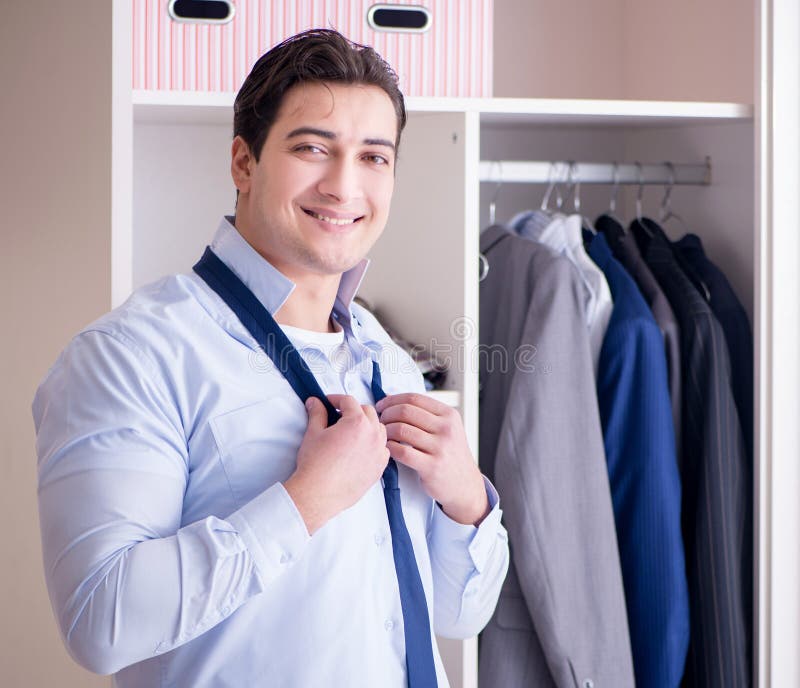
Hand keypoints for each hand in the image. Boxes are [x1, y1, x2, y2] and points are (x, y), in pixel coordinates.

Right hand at [284, 394, 389, 533]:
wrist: (318, 494)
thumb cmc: (315, 465)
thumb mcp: (313, 433)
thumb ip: (317, 413)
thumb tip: (315, 402)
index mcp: (357, 422)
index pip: (349, 401)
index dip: (336, 399)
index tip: (328, 402)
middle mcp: (373, 435)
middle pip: (368, 412)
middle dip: (353, 410)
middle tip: (339, 416)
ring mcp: (379, 452)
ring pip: (379, 429)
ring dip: (367, 425)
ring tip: (352, 431)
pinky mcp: (380, 467)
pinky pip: (383, 448)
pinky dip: (375, 444)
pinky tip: (361, 448)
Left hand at [375, 393, 489, 526]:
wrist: (465, 484)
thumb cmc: (449, 454)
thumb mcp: (448, 429)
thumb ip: (427, 415)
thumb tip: (394, 402)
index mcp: (449, 415)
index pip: (414, 398)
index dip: (392, 400)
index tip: (381, 406)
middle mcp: (446, 429)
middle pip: (406, 411)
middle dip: (387, 414)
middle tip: (380, 421)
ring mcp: (440, 447)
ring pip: (401, 430)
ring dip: (386, 431)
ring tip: (384, 435)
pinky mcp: (432, 466)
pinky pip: (402, 452)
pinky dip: (390, 448)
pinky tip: (388, 449)